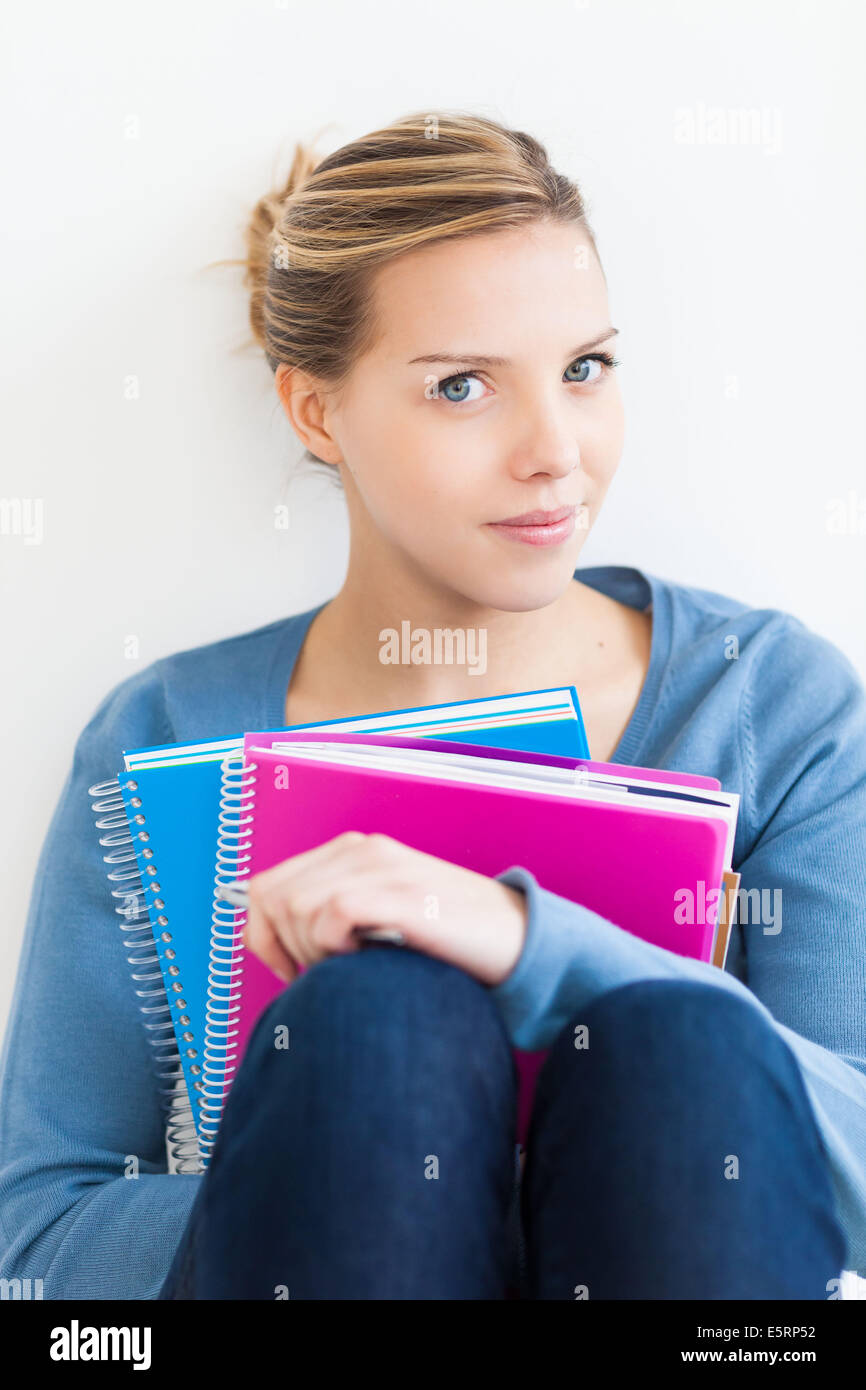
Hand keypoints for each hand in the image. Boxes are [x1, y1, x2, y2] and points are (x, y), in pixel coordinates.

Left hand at [242, 830, 527, 987]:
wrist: (519, 941)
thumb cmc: (451, 940)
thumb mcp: (380, 919)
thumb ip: (333, 918)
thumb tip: (276, 946)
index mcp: (352, 852)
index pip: (266, 886)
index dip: (264, 936)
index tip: (288, 970)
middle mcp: (361, 850)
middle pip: (273, 898)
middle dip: (285, 949)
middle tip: (324, 977)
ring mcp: (381, 867)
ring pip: (296, 907)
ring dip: (313, 952)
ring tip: (352, 968)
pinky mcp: (400, 892)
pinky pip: (332, 916)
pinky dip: (337, 948)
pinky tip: (368, 960)